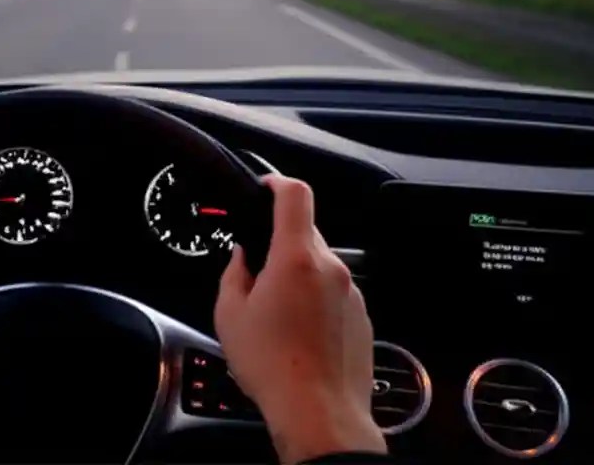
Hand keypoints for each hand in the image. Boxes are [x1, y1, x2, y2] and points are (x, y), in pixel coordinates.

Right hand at [214, 175, 384, 464]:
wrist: (319, 412)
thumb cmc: (272, 366)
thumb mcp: (230, 314)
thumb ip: (234, 273)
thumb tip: (242, 257)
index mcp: (296, 258)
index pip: (296, 195)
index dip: (278, 182)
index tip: (267, 186)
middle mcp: (332, 268)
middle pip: (306, 234)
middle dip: (280, 244)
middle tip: (257, 273)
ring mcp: (352, 293)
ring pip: (321, 266)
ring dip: (299, 277)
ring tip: (276, 314)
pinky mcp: (363, 317)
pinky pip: (335, 294)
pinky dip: (316, 301)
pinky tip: (298, 333)